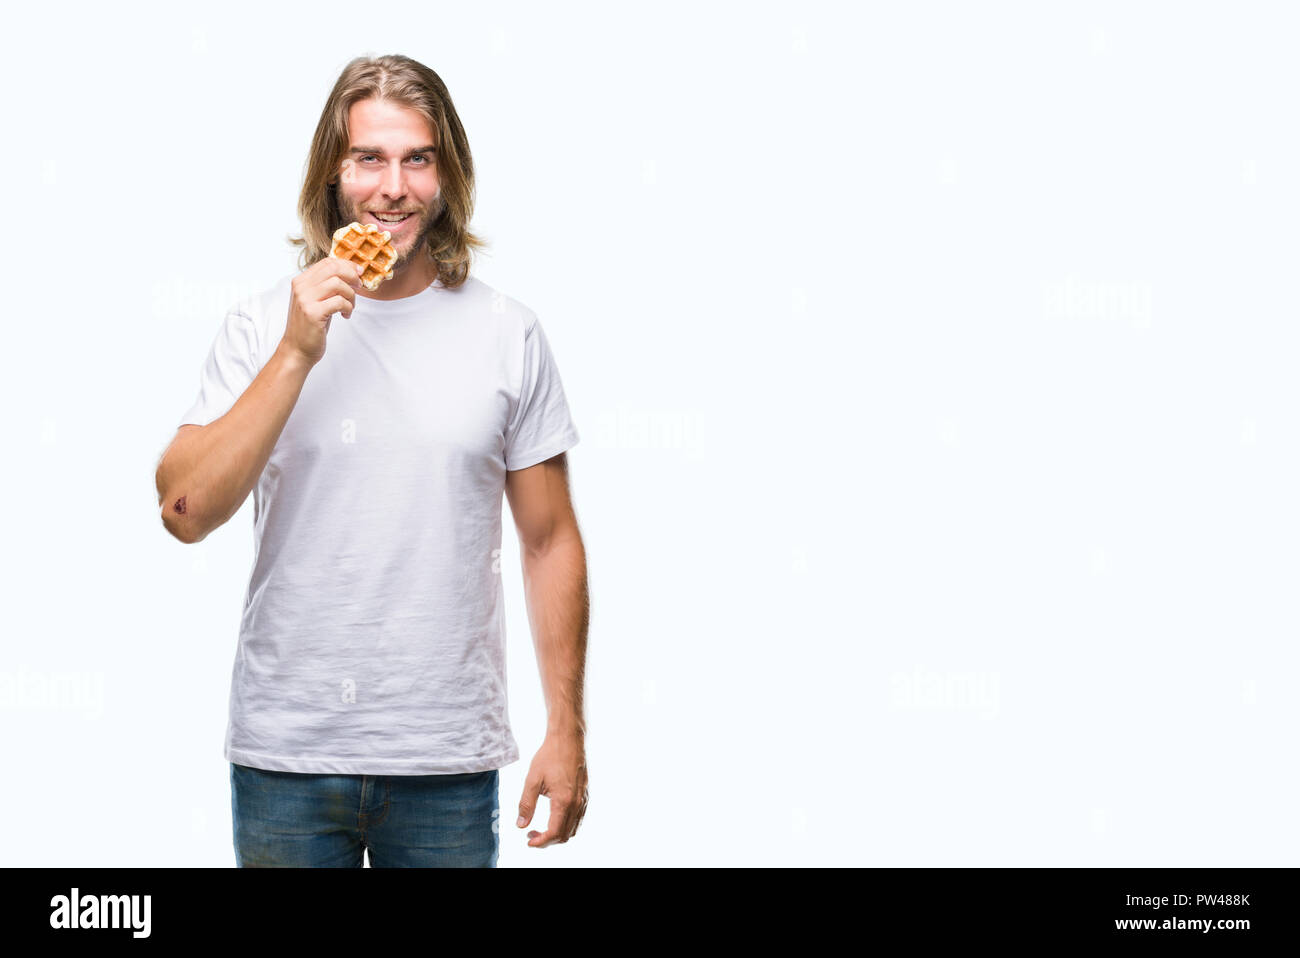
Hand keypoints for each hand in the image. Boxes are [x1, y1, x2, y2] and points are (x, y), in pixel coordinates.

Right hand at [281, 256, 363, 366]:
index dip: (346, 265)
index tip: (358, 273)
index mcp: (301, 281)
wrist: (297, 349)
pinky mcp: (313, 313)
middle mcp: (301, 287)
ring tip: (350, 307)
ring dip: (351, 295)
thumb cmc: (311, 326)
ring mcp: (305, 299)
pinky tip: (345, 315)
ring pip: (338, 284)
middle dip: (352, 276)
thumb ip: (327, 286)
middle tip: (359, 287)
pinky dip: (348, 307)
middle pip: (333, 269)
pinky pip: (339, 301)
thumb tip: (352, 272)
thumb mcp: (317, 300)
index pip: (327, 262)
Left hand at [516, 732, 587, 846]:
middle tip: (531, 834)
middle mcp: (576, 803)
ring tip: (541, 828)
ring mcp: (583, 799)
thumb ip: (526, 804)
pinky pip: (578, 818)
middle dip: (547, 840)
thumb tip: (520, 825)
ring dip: (557, 834)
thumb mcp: (532, 779)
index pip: (554, 833)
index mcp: (563, 801)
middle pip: (565, 835)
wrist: (568, 739)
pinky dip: (566, 825)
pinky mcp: (585, 794)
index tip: (528, 840)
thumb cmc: (550, 756)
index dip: (540, 842)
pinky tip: (554, 817)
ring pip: (573, 829)